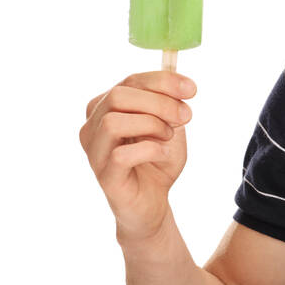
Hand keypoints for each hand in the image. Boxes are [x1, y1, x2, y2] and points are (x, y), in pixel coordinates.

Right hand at [79, 71, 195, 243]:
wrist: (154, 203)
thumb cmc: (157, 161)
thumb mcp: (169, 126)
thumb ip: (170, 104)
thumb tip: (182, 85)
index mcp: (105, 108)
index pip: (130, 81)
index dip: (162, 81)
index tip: (192, 89)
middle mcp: (92, 127)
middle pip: (118, 96)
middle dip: (159, 102)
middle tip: (185, 116)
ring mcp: (94, 152)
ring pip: (113, 121)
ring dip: (150, 124)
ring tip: (167, 137)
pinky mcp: (104, 176)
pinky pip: (121, 155)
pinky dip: (149, 149)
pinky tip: (161, 154)